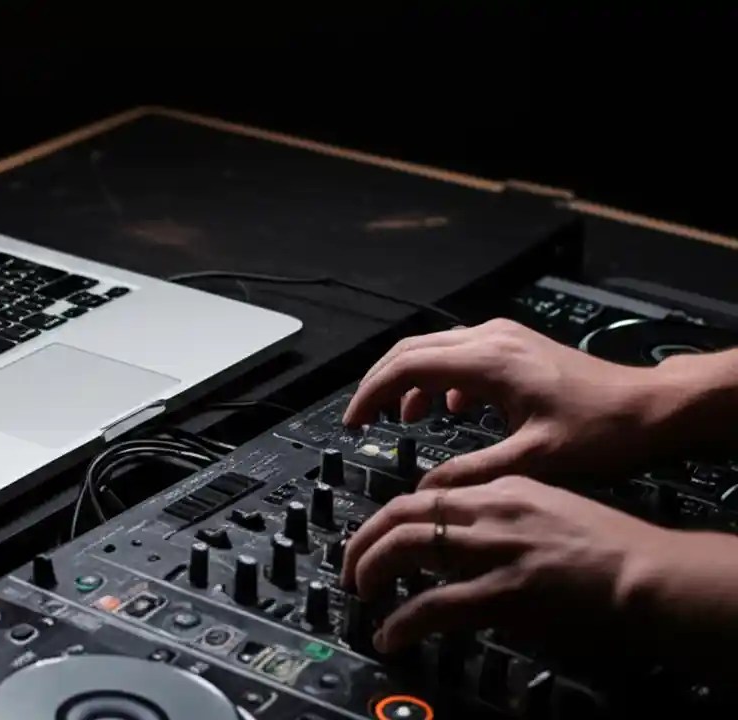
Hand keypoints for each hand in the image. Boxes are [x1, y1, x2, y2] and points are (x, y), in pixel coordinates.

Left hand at [340, 475, 666, 653]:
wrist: (654, 575)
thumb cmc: (615, 551)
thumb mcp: (552, 511)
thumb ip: (506, 518)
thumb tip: (466, 540)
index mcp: (506, 489)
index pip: (429, 493)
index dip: (391, 517)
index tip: (378, 537)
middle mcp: (494, 511)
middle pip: (404, 512)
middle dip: (366, 538)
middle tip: (351, 566)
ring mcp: (497, 550)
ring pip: (407, 546)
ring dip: (371, 568)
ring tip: (361, 592)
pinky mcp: (506, 591)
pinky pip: (434, 604)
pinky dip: (403, 620)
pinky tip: (392, 634)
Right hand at [342, 318, 667, 487]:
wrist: (651, 409)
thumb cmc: (602, 430)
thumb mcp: (534, 460)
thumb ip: (473, 474)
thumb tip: (426, 493)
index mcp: (489, 362)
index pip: (406, 368)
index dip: (371, 395)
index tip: (354, 423)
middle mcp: (491, 341)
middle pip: (411, 350)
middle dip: (379, 384)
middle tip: (361, 418)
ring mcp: (504, 340)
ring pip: (433, 350)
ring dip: (407, 382)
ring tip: (398, 418)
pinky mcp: (515, 348)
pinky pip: (458, 355)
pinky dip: (438, 380)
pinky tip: (446, 411)